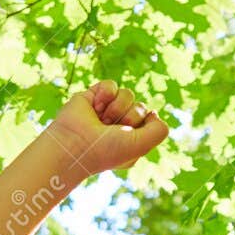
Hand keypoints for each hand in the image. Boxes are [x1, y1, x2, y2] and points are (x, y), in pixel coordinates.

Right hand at [46, 79, 168, 176]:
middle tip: (112, 129)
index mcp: (131, 140)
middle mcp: (119, 126)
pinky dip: (105, 94)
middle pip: (141, 107)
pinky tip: (95, 107)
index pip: (150, 120)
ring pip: (128, 94)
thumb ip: (160, 131)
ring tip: (101, 120)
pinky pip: (111, 85)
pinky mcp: (93, 97)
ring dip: (116, 107)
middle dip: (130, 116)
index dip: (144, 123)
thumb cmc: (106, 149)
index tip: (130, 134)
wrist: (75, 144)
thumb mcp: (142, 145)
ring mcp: (106, 111)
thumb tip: (154, 113)